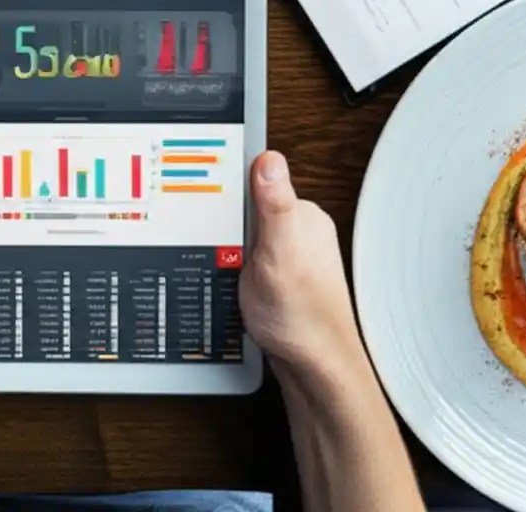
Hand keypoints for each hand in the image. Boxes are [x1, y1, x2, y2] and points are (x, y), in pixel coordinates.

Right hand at [243, 152, 368, 378]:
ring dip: (228, 254)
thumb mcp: (278, 252)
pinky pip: (246, 264)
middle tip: (223, 251)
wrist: (313, 366)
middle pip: (247, 212)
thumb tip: (269, 159)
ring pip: (244, 240)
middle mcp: (300, 233)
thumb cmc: (302, 316)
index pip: (259, 183)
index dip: (231, 193)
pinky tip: (235, 287)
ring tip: (230, 272)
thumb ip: (274, 205)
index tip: (213, 206)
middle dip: (227, 228)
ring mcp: (290, 257)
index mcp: (303, 216)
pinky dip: (234, 273)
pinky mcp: (280, 279)